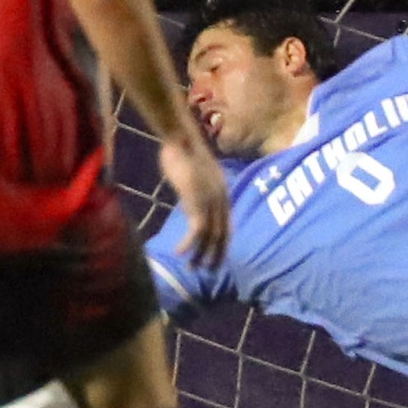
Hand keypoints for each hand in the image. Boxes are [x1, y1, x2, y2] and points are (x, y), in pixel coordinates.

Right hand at [158, 132, 229, 267]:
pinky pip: (196, 231)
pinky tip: (179, 253)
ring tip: (192, 268)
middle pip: (222, 235)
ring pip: (210, 237)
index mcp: (223, 193)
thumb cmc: (183, 150)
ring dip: (201, 255)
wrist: (181, 137)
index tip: (215, 258)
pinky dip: (188, 244)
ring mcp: (210, 201)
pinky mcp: (196, 201)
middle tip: (207, 270)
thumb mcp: (195, 173)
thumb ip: (196, 188)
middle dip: (216, 256)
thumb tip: (190, 196)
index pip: (228, 226)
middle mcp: (221, 199)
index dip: (223, 245)